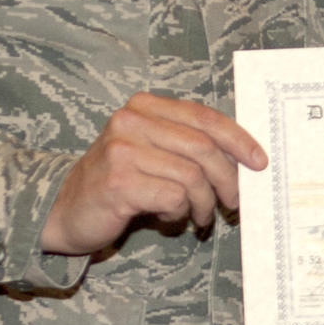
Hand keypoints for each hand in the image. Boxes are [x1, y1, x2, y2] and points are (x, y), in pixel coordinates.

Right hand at [39, 92, 266, 255]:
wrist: (64, 209)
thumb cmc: (118, 182)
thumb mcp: (151, 151)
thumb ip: (186, 145)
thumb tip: (242, 159)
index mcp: (144, 106)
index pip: (203, 116)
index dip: (237, 138)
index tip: (258, 161)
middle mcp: (131, 120)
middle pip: (203, 146)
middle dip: (227, 178)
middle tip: (234, 201)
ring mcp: (122, 149)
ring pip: (192, 175)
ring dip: (204, 202)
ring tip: (200, 216)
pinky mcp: (118, 181)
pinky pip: (173, 196)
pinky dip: (180, 212)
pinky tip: (171, 218)